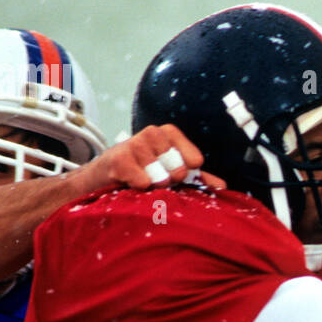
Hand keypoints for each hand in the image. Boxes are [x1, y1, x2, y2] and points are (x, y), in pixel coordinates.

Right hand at [73, 125, 225, 192]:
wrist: (99, 178)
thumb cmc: (138, 174)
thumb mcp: (168, 174)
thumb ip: (196, 178)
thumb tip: (222, 186)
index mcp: (169, 134)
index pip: (194, 158)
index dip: (188, 174)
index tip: (179, 178)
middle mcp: (153, 133)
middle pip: (179, 169)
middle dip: (170, 182)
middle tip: (156, 181)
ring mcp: (135, 144)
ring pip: (160, 176)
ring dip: (153, 186)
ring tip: (140, 181)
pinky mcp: (118, 159)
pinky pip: (142, 180)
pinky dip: (140, 188)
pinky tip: (130, 184)